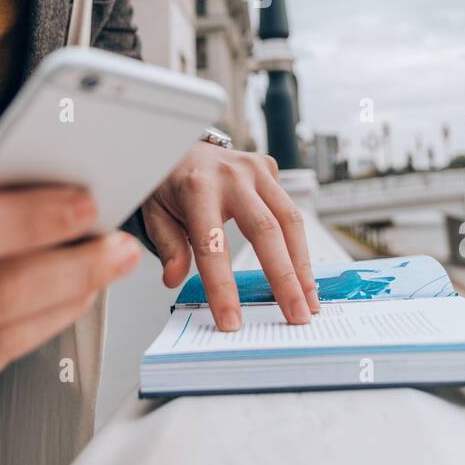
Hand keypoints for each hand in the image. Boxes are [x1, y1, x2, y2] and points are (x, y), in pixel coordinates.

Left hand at [141, 141, 318, 330]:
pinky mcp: (269, 168)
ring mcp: (255, 168)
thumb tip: (175, 278)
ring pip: (289, 219)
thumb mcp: (155, 212)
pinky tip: (303, 273)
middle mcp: (231, 174)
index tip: (231, 321)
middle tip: (296, 315)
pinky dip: (299, 244)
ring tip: (309, 300)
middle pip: (265, 230)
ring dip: (302, 264)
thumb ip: (168, 245)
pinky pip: (289, 209)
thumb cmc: (167, 183)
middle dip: (283, 277)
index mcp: (197, 187)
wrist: (179, 144)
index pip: (212, 244)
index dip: (222, 286)